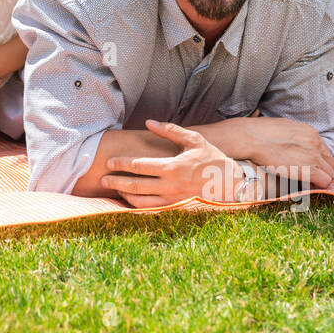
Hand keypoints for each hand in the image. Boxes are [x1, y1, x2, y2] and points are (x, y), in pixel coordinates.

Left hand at [100, 120, 241, 207]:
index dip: (122, 164)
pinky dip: (138, 206)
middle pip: (135, 186)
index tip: (110, 162)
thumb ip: (170, 131)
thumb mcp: (193, 140)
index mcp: (172, 167)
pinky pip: (152, 210)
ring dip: (124, 195)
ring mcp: (173, 200)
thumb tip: (149, 122)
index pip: (139, 166)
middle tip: (103, 179)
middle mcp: (170, 186)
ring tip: (114, 189)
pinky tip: (131, 200)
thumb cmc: (211, 158)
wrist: (231, 183)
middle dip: (116, 182)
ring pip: (141, 201)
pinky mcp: (176, 209)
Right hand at [236, 116, 333, 187]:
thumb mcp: (280, 129)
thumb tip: (290, 145)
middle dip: (321, 171)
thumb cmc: (256, 133)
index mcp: (309, 131)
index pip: (324, 151)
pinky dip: (317, 185)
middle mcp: (315, 142)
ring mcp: (313, 155)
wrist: (249, 138)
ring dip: (319, 179)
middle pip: (330, 163)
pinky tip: (304, 184)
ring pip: (330, 173)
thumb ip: (291, 137)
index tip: (308, 168)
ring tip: (305, 182)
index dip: (317, 162)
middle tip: (308, 177)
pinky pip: (325, 181)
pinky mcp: (309, 168)